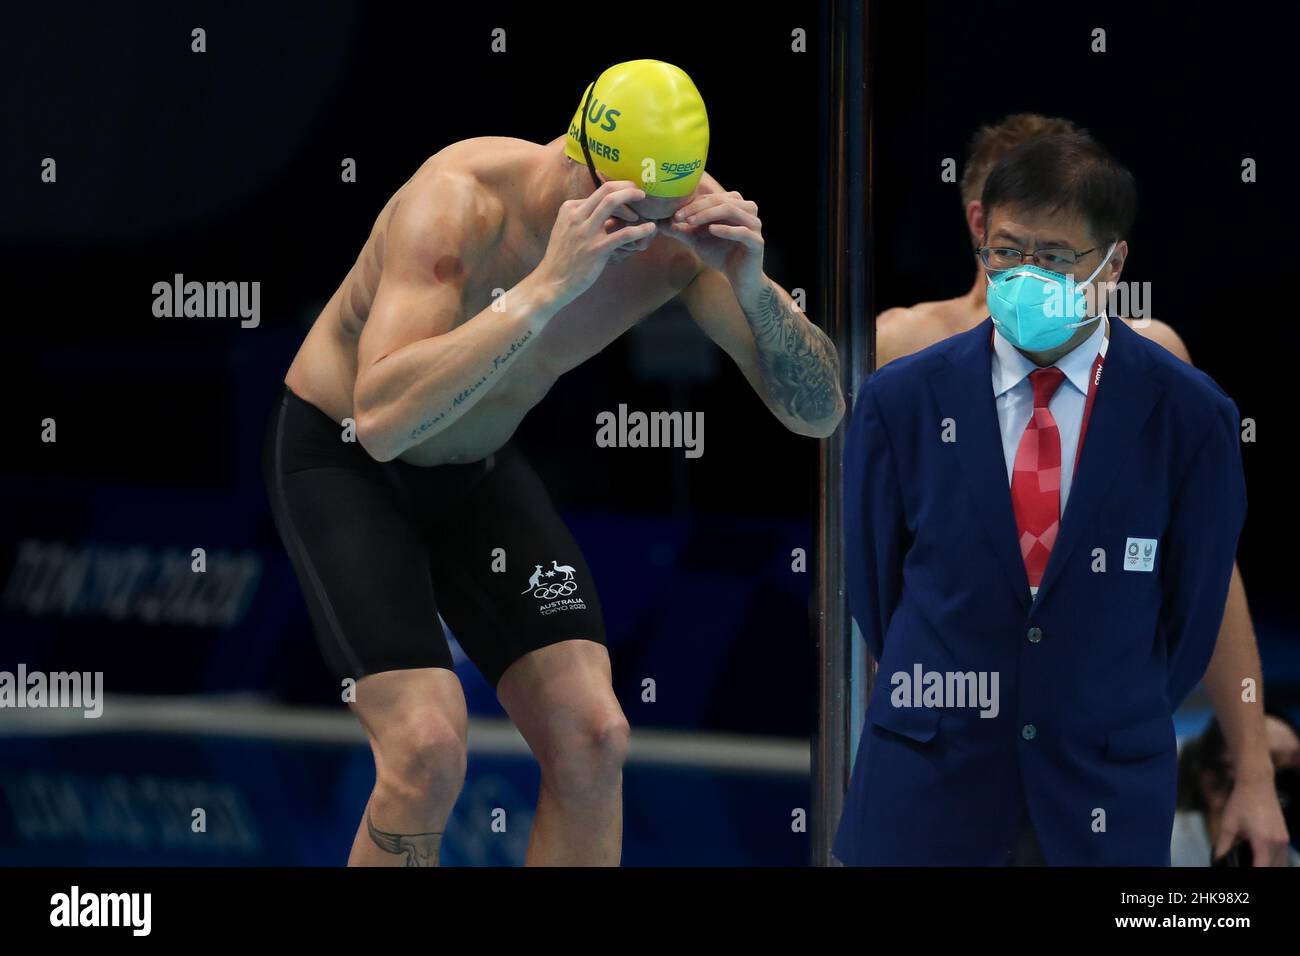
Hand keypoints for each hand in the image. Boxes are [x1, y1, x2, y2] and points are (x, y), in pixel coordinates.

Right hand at [538, 180, 656, 303]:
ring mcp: (586, 231)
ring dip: (632, 198)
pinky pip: (623, 233)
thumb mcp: (566, 229)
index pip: (598, 192)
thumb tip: (603, 211)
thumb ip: (582, 217)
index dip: (617, 192)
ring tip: (645, 204)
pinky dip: (640, 229)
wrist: (552, 281)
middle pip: (606, 190)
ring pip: (612, 203)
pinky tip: (650, 229)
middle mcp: (576, 215)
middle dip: (627, 187)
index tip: (628, 197)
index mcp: (569, 208)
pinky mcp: (596, 249)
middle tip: (640, 192)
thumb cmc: (562, 257)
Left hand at [664, 189, 763, 298]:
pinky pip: (741, 231)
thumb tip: (660, 222)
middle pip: (721, 200)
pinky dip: (725, 229)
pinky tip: (711, 230)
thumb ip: (682, 230)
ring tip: (691, 223)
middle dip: (697, 208)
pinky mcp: (757, 242)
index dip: (692, 203)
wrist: (740, 280)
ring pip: (731, 211)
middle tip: (679, 217)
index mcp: (736, 205)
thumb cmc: (721, 255)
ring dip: (708, 215)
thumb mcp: (698, 240)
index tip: (674, 214)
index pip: (712, 197)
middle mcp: (748, 210)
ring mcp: (754, 225)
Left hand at [1214, 772, 1290, 865]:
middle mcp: (1277, 842)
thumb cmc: (1240, 802)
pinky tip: (1261, 861)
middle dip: (1260, 871)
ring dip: (1268, 867)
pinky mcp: (1285, 836)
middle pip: (1273, 868)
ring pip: (1280, 864)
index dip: (1253, 873)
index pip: (1261, 868)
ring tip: (1252, 864)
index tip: (1243, 873)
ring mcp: (1284, 840)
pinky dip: (1274, 862)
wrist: (1257, 784)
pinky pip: (1282, 856)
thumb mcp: (1228, 824)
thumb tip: (1218, 860)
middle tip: (1245, 867)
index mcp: (1263, 841)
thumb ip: (1223, 845)